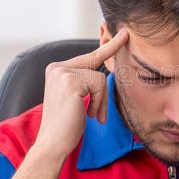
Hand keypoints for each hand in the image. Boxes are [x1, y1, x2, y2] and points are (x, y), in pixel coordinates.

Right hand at [34, 28, 128, 161]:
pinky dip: (99, 102)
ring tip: (92, 115)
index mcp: (56, 69)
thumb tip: (104, 73)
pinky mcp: (70, 82)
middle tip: (125, 38)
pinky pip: (99, 86)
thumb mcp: (75, 98)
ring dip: (101, 100)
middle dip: (110, 60)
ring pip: (100, 78)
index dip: (108, 46)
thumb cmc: (66, 125)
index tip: (124, 34)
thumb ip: (84, 81)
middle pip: (95, 63)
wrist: (52, 143)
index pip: (87, 56)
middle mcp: (57, 67)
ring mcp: (62, 73)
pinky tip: (89, 114)